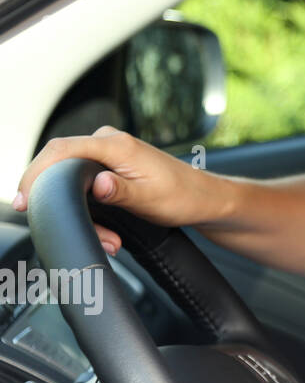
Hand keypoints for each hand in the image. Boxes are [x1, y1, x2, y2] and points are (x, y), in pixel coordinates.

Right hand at [12, 126, 225, 255]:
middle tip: (47, 224)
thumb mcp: (150, 199)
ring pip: (72, 177)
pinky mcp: (112, 165)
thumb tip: (97, 184)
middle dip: (54, 197)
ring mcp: (110, 153)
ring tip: (107, 239)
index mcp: (117, 145)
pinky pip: (84, 180)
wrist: (204, 199)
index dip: (35, 173)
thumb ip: (120, 191)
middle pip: (59, 163)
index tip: (23, 200)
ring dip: (80, 209)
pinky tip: (105, 231)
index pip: (60, 150)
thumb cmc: (182, 197)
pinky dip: (88, 206)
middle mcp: (110, 143)